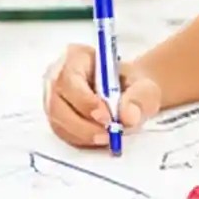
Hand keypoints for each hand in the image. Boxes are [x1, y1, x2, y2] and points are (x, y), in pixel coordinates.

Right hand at [42, 44, 159, 147]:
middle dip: (82, 124)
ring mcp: (54, 98)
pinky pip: (63, 132)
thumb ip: (139, 98)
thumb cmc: (131, 85)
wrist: (129, 93)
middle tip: (108, 134)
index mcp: (76, 57)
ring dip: (83, 135)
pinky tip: (100, 138)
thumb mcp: (144, 85)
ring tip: (108, 137)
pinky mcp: (57, 117)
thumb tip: (127, 116)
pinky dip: (81, 140)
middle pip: (57, 103)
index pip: (70, 79)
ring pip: (58, 121)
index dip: (85, 100)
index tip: (107, 117)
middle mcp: (58, 76)